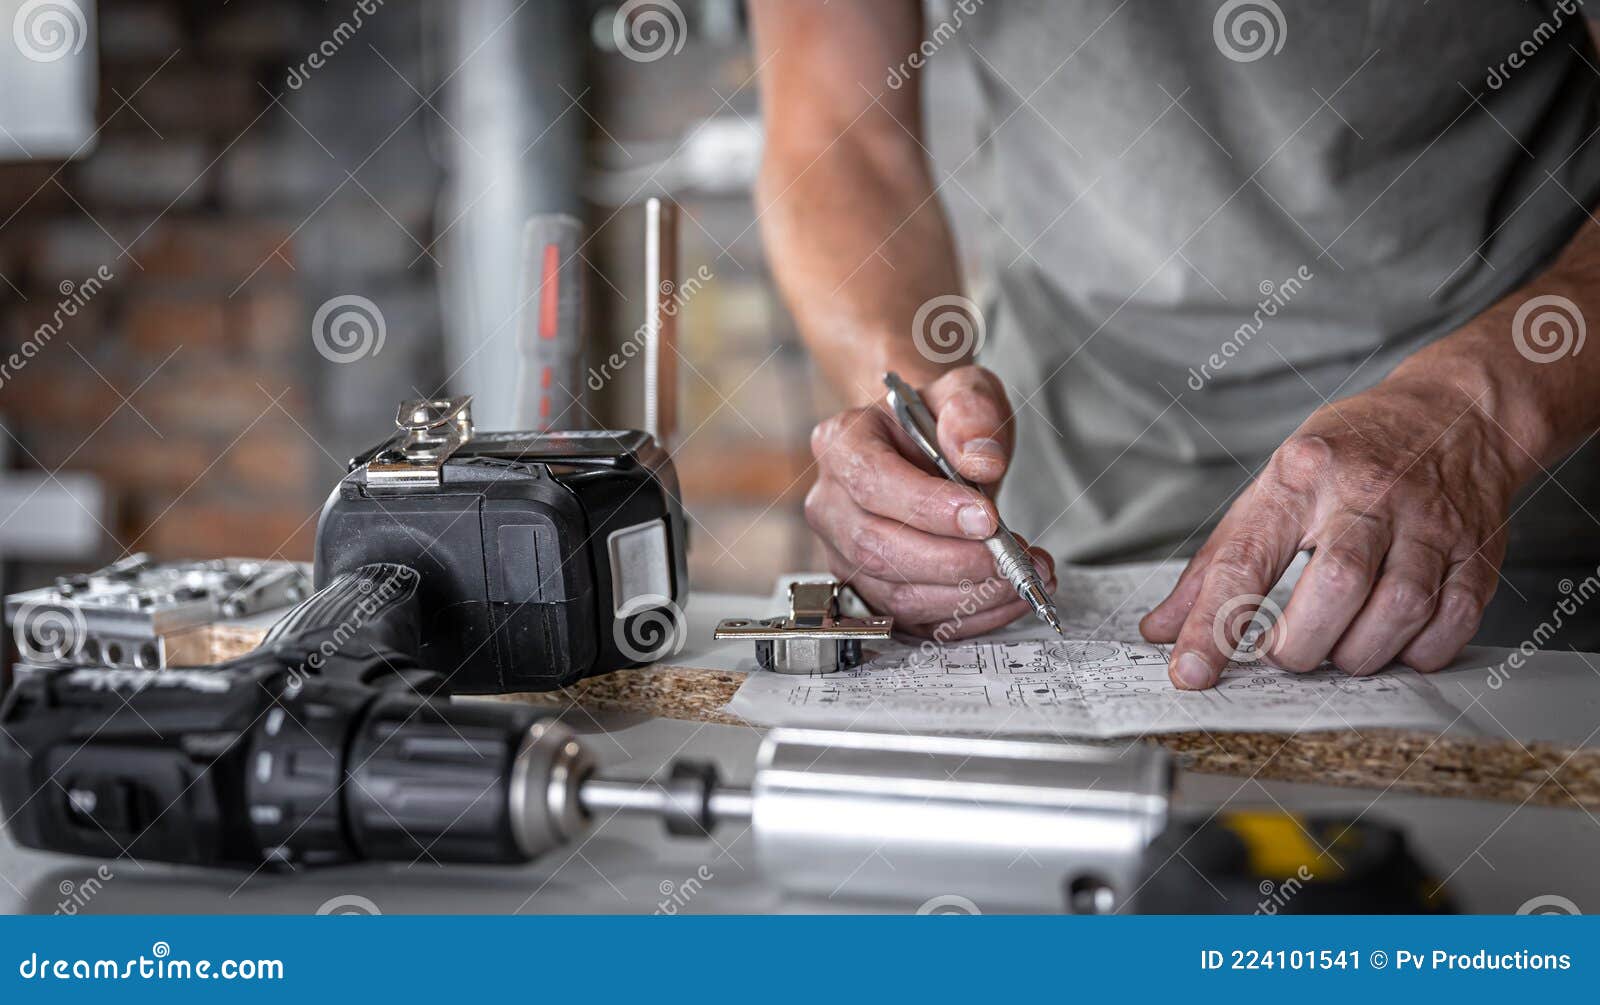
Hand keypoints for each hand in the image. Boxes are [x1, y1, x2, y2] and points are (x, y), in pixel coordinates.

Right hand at [805, 366, 1055, 638]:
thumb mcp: (964, 392)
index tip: (986, 517)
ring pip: (895, 594)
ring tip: (1023, 576)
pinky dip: (968, 617)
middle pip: (877, 547)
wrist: (929, 447)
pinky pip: (914, 621)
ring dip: (966, 595)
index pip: (872, 481)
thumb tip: (981, 460)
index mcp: (842, 443)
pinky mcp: (870, 591)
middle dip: (954, 561)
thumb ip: (972, 414)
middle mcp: (831, 503)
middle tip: (1012, 557)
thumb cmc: (939, 421)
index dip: (928, 506)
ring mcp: (844, 554)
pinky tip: (1007, 597)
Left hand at [1140, 373, 1525, 688]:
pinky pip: (1452, 622)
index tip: (1190, 673)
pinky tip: (1394, 644)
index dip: (1214, 626)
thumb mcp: (1273, 484)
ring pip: (1398, 610)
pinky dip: (1417, 653)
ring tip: (1337, 649)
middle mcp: (1368, 494)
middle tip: (1287, 653)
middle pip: (1334, 588)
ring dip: (1358, 654)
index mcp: (1302, 476)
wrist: (1454, 416)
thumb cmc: (1352, 455)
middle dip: (1300, 645)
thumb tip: (1163, 629)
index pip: (1246, 560)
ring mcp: (1430, 522)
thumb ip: (1217, 562)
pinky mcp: (1478, 551)